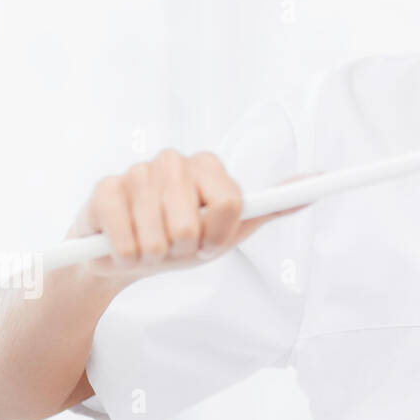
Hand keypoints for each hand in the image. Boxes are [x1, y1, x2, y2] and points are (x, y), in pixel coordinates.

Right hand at [67, 149, 305, 277]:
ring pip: (157, 238)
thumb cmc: (181, 241)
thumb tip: (317, 180)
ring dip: (153, 256)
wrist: (123, 259)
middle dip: (183, 250)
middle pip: (191, 226)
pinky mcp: (102, 191)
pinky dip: (126, 256)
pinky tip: (122, 247)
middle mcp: (172, 161)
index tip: (207, 243)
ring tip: (149, 246)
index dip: (218, 235)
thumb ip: (272, 206)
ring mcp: (135, 172)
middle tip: (174, 246)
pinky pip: (124, 240)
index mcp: (207, 166)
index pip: (230, 204)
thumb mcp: (231, 230)